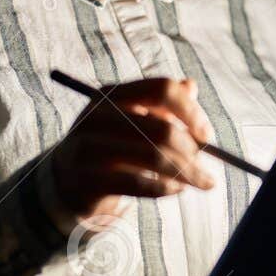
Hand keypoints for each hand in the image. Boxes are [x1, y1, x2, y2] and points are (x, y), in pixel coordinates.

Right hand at [51, 77, 216, 224]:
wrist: (67, 183)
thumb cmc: (111, 149)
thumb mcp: (134, 122)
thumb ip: (161, 105)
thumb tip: (190, 86)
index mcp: (111, 94)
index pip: (161, 89)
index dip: (191, 111)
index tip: (207, 136)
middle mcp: (97, 116)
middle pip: (161, 127)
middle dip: (192, 151)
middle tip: (208, 170)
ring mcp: (88, 147)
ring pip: (153, 156)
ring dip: (186, 172)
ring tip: (202, 182)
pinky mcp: (87, 179)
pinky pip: (138, 183)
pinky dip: (165, 188)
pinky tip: (176, 190)